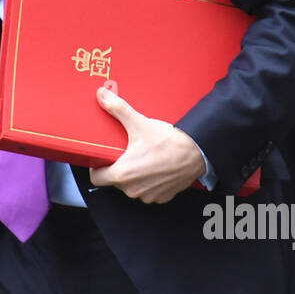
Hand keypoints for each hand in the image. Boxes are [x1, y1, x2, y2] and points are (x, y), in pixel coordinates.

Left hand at [88, 86, 205, 203]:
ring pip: (132, 187)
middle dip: (118, 168)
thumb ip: (118, 109)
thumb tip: (103, 95)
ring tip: (142, 159)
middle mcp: (133, 189)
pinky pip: (149, 191)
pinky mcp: (162, 197)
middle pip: (115, 181)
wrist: (197, 153)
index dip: (97, 167)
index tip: (103, 158)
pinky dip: (150, 182)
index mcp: (122, 174)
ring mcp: (148, 196)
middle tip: (125, 153)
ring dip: (134, 177)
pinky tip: (155, 168)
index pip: (97, 178)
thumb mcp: (139, 123)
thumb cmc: (168, 142)